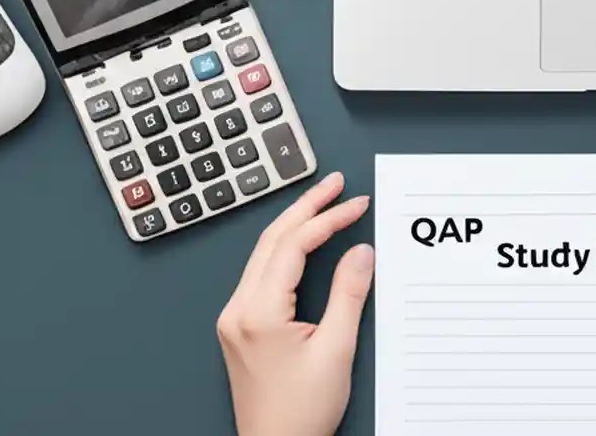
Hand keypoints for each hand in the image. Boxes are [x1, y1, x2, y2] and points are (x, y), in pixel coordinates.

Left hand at [217, 173, 374, 435]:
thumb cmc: (301, 412)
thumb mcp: (336, 349)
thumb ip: (348, 294)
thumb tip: (361, 252)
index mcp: (256, 313)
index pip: (292, 246)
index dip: (327, 219)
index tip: (356, 204)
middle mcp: (237, 310)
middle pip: (271, 240)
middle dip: (306, 206)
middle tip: (336, 183)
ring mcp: (234, 317)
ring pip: (263, 253)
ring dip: (294, 224)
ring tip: (323, 201)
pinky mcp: (240, 326)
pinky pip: (261, 272)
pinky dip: (285, 248)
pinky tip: (303, 240)